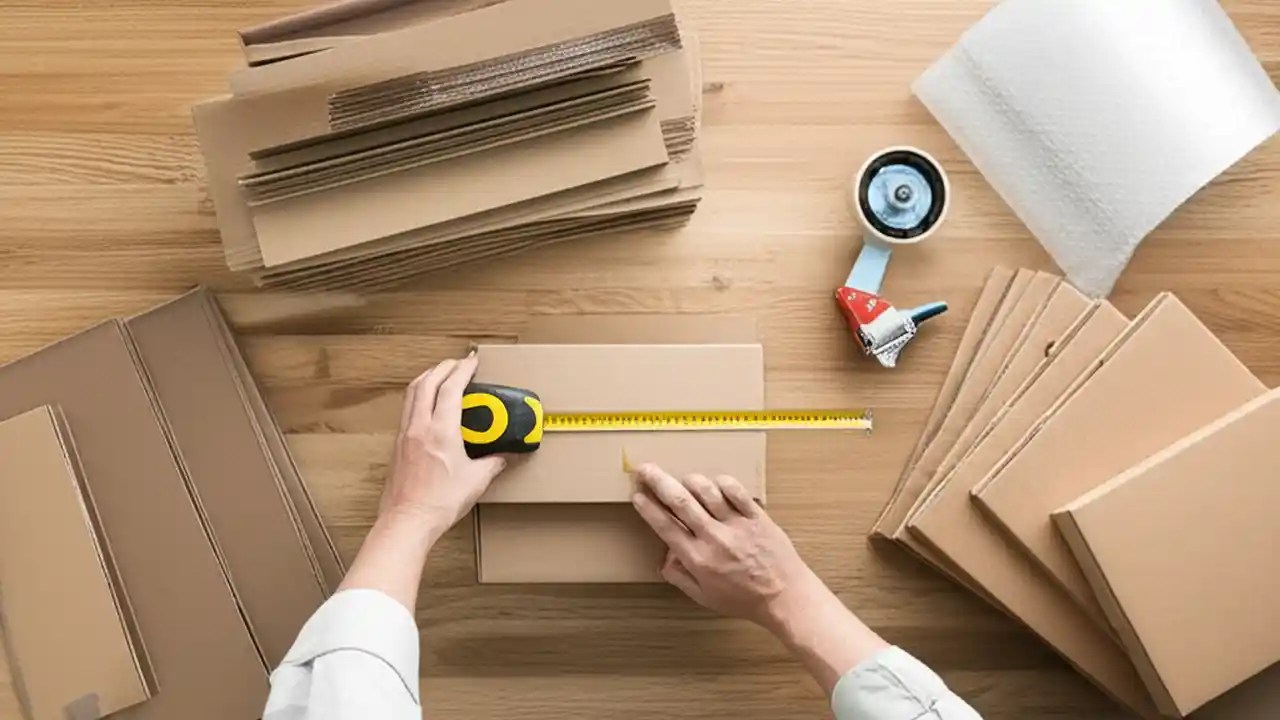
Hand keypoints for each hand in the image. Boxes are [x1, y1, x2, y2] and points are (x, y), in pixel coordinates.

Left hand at [379, 353, 507, 542]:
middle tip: (458, 364)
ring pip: (412, 393)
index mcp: (440, 431)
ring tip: (441, 375)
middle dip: (443, 367)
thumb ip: (494, 462)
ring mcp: (405, 434)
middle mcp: (419, 427)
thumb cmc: (438, 503)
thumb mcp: (476, 481)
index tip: (472, 361)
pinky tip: (427, 403)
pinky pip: (407, 409)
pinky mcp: (398, 445)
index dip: (462, 370)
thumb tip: (507, 454)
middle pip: (427, 382)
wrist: (407, 521)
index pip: (450, 388)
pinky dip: (418, 396)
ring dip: (428, 378)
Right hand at [630, 464, 822, 630]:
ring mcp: (736, 525)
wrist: (784, 597)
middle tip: (645, 469)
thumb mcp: (705, 597)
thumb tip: (664, 559)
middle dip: (658, 482)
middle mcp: (714, 538)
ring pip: (707, 492)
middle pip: (680, 502)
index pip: (665, 526)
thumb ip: (681, 577)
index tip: (638, 495)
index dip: (648, 508)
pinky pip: (737, 492)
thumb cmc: (745, 600)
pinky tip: (716, 482)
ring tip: (683, 478)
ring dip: (690, 480)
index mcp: (698, 558)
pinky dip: (724, 483)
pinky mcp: (757, 517)